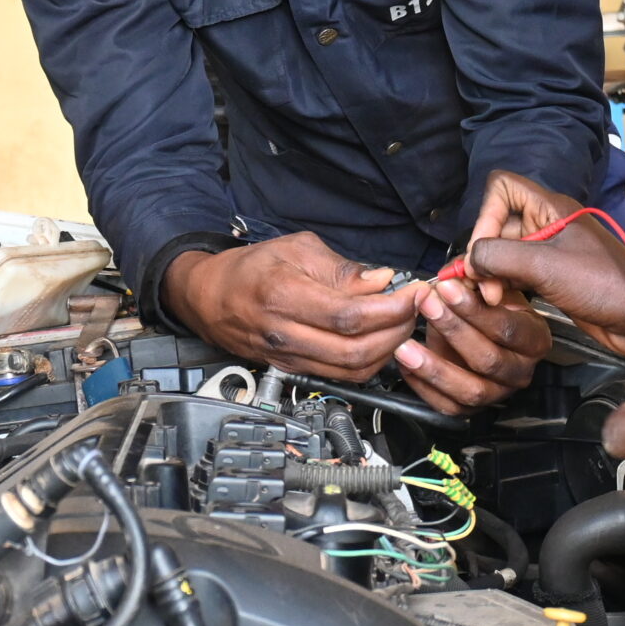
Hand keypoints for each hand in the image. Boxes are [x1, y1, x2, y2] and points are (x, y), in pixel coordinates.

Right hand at [163, 234, 417, 381]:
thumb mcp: (296, 249)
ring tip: (403, 325)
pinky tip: (382, 342)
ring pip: (353, 371)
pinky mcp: (293, 370)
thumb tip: (383, 281)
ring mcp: (289, 358)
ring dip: (388, 352)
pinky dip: (370, 363)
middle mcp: (286, 334)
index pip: (351, 315)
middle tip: (416, 310)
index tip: (415, 294)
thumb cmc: (250, 268)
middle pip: (356, 351)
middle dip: (398, 333)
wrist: (209, 297)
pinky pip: (342, 376)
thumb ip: (343, 269)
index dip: (391, 309)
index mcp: (285, 296)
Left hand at [392, 276, 551, 413]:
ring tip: (406, 346)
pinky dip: (424, 386)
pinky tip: (407, 365)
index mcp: (534, 339)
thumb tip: (472, 283)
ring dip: (433, 367)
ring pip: (469, 389)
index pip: (507, 328)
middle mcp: (520, 371)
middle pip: (487, 360)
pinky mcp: (473, 407)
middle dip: (453, 331)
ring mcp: (497, 393)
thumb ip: (483, 279)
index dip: (474, 310)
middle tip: (426, 306)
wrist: (482, 327)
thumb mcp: (492, 284)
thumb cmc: (490, 304)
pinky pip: (448, 405)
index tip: (447, 289)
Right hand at [465, 171, 582, 302]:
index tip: (484, 250)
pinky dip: (504, 286)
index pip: (502, 188)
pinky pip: (516, 274)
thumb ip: (500, 256)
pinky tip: (500, 303)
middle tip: (482, 287)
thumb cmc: (603, 284)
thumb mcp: (545, 266)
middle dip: (483, 255)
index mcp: (551, 208)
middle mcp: (547, 225)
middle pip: (497, 225)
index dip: (486, 215)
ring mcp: (549, 252)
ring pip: (504, 253)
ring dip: (490, 274)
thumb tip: (470, 259)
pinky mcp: (551, 277)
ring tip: (489, 298)